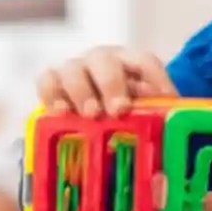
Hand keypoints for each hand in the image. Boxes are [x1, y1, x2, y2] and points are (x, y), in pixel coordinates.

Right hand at [37, 46, 178, 116]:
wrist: (95, 115)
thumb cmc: (127, 116)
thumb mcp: (145, 117)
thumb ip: (156, 124)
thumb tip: (164, 149)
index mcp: (132, 64)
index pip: (146, 62)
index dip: (154, 79)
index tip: (160, 99)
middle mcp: (103, 61)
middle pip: (105, 61)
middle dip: (111, 84)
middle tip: (118, 109)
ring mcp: (76, 69)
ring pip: (73, 69)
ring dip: (82, 91)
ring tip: (90, 114)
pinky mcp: (53, 82)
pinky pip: (47, 80)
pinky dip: (51, 94)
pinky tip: (59, 112)